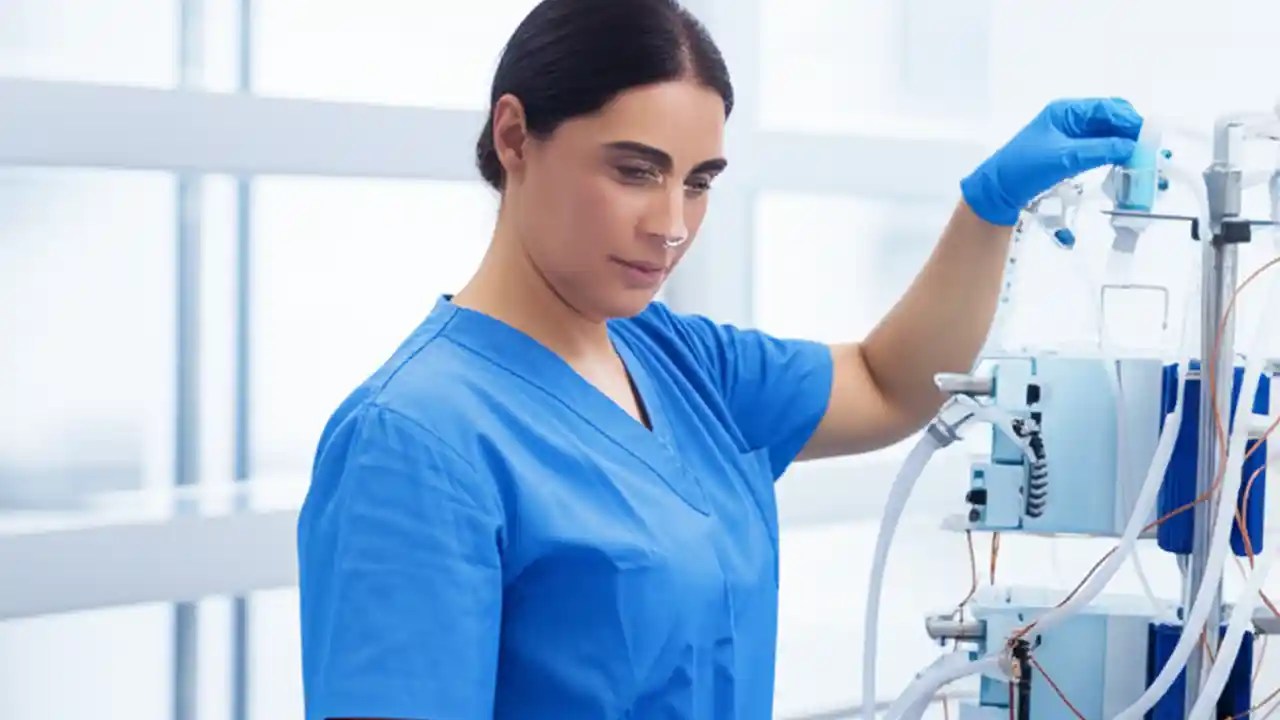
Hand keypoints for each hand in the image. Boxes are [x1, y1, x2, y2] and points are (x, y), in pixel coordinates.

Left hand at [961, 98, 1143, 225]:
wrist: (997, 191)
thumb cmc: (1024, 168)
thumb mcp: (1065, 157)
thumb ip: (1101, 149)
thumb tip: (1133, 146)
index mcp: (1067, 111)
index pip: (1108, 108)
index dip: (1130, 121)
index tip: (1148, 137)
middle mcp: (1070, 119)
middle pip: (1110, 120)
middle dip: (1131, 133)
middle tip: (1149, 151)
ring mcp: (1070, 136)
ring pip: (1106, 135)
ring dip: (1124, 145)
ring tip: (1141, 160)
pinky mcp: (1069, 153)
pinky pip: (1098, 148)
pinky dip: (1112, 154)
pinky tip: (1124, 164)